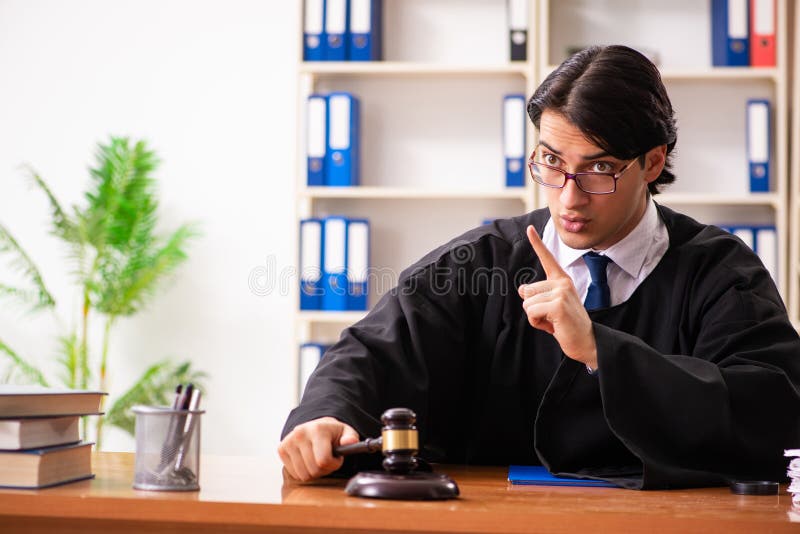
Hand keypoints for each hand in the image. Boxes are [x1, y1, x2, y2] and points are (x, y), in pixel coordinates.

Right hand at [277, 417, 359, 480]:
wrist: (316, 427)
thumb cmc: (333, 433)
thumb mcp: (347, 433)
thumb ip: (351, 438)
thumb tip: (349, 442)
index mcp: (317, 429)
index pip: (323, 461)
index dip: (333, 464)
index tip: (336, 457)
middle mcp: (300, 434)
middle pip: (313, 470)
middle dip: (324, 469)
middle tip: (327, 459)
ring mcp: (289, 441)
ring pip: (303, 475)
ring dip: (313, 472)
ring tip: (317, 459)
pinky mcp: (282, 449)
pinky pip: (294, 474)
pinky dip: (303, 472)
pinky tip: (307, 460)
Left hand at [517, 225, 597, 367]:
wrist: (587, 342)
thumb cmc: (567, 325)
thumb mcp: (550, 307)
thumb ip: (537, 295)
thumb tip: (522, 289)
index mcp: (562, 280)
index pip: (547, 259)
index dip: (537, 243)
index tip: (529, 229)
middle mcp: (562, 283)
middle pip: (526, 290)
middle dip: (532, 308)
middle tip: (551, 316)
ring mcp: (561, 292)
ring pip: (527, 303)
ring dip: (534, 317)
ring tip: (553, 321)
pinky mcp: (558, 305)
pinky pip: (531, 311)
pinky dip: (536, 322)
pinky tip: (552, 326)